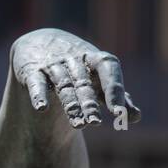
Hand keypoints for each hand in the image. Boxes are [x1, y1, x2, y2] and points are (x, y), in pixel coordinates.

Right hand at [12, 28, 140, 129]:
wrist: (38, 42)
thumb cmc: (75, 65)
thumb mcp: (96, 76)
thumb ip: (114, 96)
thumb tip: (136, 117)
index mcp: (94, 59)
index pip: (109, 70)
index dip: (114, 90)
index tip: (119, 113)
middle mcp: (74, 60)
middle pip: (84, 83)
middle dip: (89, 103)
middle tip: (96, 123)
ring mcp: (52, 64)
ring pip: (63, 86)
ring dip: (71, 105)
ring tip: (80, 125)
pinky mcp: (31, 71)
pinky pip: (36, 83)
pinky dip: (39, 94)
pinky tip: (42, 108)